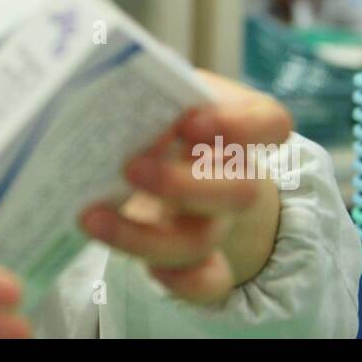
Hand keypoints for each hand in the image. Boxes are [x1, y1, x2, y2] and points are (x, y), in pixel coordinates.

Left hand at [78, 69, 291, 304]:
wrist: (184, 162)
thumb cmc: (167, 113)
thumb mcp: (166, 90)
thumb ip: (151, 85)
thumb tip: (111, 78)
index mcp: (239, 124)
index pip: (270, 123)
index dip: (239, 126)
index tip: (190, 120)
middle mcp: (238, 175)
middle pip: (239, 191)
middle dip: (181, 185)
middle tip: (129, 167)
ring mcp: (220, 221)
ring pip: (203, 240)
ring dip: (144, 235)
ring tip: (92, 216)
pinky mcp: (202, 259)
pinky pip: (206, 284)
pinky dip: (179, 282)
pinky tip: (144, 268)